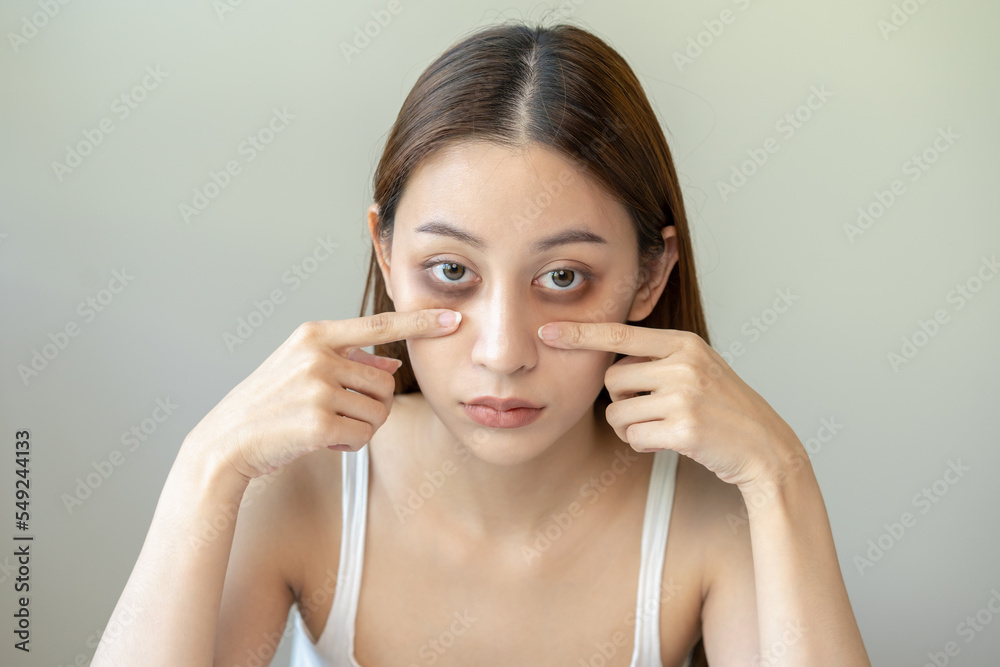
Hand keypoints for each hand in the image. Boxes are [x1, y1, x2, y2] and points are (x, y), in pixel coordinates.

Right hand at [183, 309, 461, 480]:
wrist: (225, 442)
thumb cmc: (268, 406)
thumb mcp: (301, 369)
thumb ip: (347, 361)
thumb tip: (391, 366)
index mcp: (314, 335)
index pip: (379, 324)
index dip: (420, 322)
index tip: (453, 318)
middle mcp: (317, 356)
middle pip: (386, 384)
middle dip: (371, 406)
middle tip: (336, 414)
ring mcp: (316, 388)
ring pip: (378, 412)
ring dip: (360, 427)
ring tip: (324, 426)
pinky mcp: (317, 423)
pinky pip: (363, 436)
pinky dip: (348, 445)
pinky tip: (321, 442)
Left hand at [537, 321, 806, 489]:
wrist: (764, 446)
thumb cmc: (723, 408)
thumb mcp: (696, 367)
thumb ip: (657, 358)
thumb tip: (607, 361)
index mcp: (684, 343)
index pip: (620, 333)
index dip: (580, 333)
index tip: (548, 331)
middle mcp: (683, 363)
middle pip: (611, 380)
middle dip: (619, 401)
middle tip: (648, 412)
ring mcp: (685, 395)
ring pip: (618, 412)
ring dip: (629, 428)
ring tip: (660, 428)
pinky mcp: (684, 428)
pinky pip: (634, 437)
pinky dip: (642, 445)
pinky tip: (667, 443)